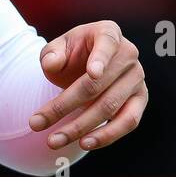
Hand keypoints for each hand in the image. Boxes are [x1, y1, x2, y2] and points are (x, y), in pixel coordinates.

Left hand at [29, 21, 146, 150]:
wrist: (86, 66)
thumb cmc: (71, 54)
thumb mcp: (57, 48)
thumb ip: (51, 54)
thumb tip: (52, 64)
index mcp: (108, 32)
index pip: (107, 43)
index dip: (100, 58)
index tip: (92, 74)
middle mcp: (128, 54)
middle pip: (97, 85)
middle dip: (64, 106)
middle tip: (36, 123)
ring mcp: (137, 78)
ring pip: (110, 108)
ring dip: (80, 127)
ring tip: (55, 140)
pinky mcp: (140, 101)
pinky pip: (127, 122)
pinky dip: (106, 135)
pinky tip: (83, 144)